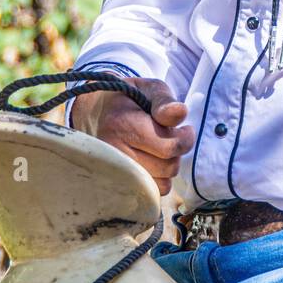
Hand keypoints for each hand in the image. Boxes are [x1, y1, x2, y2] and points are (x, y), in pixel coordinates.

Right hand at [69, 76, 194, 196]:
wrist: (97, 114)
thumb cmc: (130, 100)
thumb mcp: (149, 89)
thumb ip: (165, 101)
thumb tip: (180, 112)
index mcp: (122, 124)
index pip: (168, 146)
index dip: (185, 138)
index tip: (184, 128)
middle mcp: (113, 152)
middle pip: (167, 167)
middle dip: (176, 152)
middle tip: (170, 137)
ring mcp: (112, 172)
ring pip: (161, 184)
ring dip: (167, 168)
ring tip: (158, 150)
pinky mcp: (115, 184)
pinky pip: (150, 193)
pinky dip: (157, 180)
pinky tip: (152, 163)